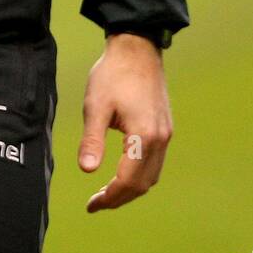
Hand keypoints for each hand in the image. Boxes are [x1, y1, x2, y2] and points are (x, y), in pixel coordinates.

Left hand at [78, 33, 173, 212]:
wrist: (137, 48)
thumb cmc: (113, 74)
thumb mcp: (95, 105)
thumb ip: (92, 139)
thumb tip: (87, 171)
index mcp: (144, 135)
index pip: (129, 180)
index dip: (110, 197)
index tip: (92, 205)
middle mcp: (160, 138)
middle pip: (143, 184)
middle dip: (120, 198)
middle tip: (96, 203)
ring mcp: (165, 134)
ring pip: (152, 175)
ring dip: (130, 188)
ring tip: (106, 192)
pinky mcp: (164, 128)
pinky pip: (154, 162)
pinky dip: (139, 174)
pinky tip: (121, 173)